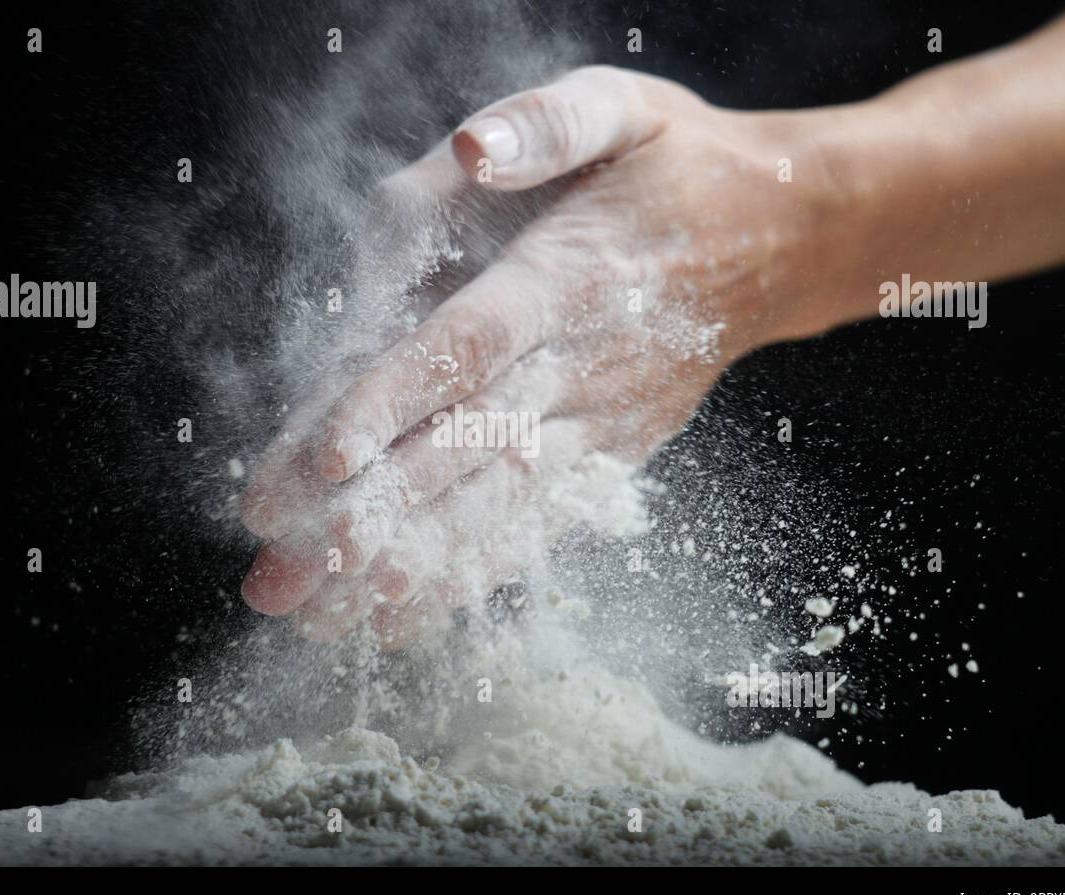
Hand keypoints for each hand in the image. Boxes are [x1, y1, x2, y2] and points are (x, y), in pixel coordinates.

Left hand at [239, 65, 841, 643]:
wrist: (783, 237)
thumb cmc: (682, 168)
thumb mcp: (623, 107)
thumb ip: (547, 125)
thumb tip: (471, 150)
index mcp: (570, 275)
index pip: (470, 347)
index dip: (394, 404)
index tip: (323, 462)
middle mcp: (581, 362)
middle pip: (467, 446)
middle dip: (372, 512)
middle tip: (280, 573)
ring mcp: (599, 420)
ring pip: (496, 504)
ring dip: (407, 565)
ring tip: (320, 617)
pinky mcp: (609, 455)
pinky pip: (535, 523)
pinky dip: (470, 574)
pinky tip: (400, 617)